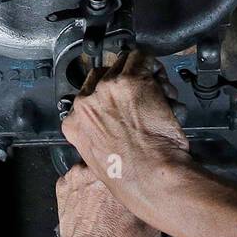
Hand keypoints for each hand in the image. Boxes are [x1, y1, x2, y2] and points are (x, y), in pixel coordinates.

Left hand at [51, 164, 158, 236]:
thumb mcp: (150, 223)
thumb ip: (153, 197)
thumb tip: (159, 187)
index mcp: (121, 172)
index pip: (129, 156)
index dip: (132, 163)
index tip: (136, 171)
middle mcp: (96, 167)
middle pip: (108, 159)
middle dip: (114, 170)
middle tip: (119, 189)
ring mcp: (75, 174)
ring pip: (91, 167)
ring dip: (97, 178)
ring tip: (103, 199)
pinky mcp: (62, 184)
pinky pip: (75, 178)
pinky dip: (81, 187)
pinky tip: (88, 204)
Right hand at [61, 49, 190, 219]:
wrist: (151, 179)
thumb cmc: (132, 178)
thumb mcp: (100, 159)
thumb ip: (99, 134)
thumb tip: (114, 123)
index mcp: (74, 123)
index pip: (88, 93)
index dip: (110, 94)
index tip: (123, 99)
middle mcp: (86, 102)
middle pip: (106, 74)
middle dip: (127, 81)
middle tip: (146, 96)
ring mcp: (108, 89)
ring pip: (125, 63)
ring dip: (144, 75)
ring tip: (160, 96)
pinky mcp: (131, 81)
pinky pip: (142, 57)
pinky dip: (154, 66)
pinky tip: (163, 87)